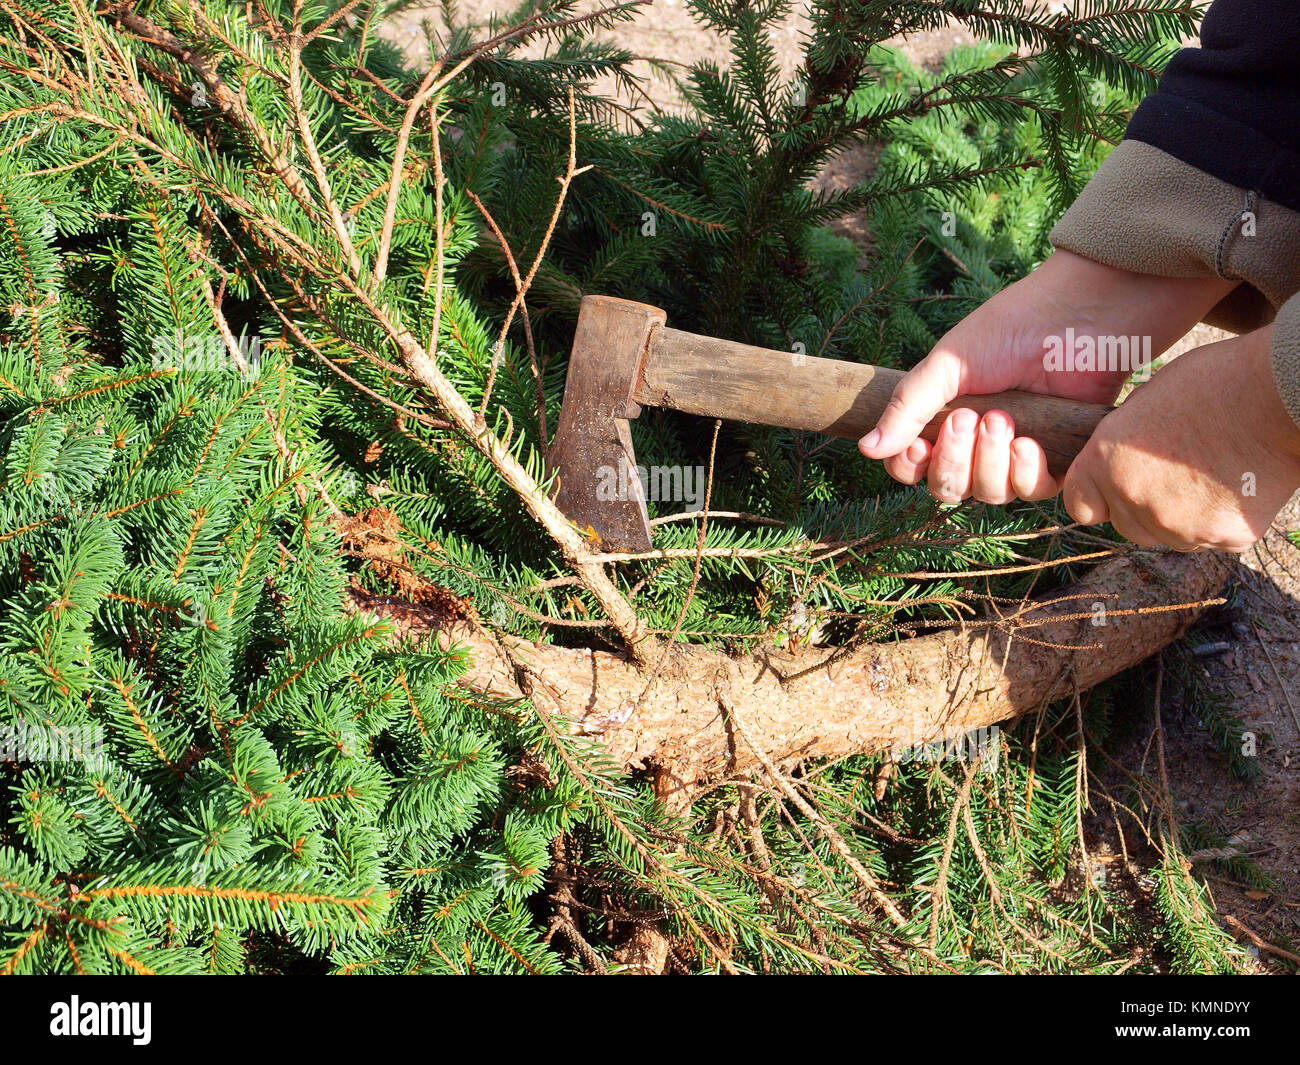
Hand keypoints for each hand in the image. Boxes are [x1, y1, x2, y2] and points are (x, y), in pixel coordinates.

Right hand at [859, 250, 1237, 503]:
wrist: (1084, 314)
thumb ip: (908, 407)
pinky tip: (1028, 442)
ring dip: (990, 463)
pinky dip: (1025, 473)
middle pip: (949, 488)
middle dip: (953, 461)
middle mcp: (979, 442)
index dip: (909, 466)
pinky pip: (1034, 492)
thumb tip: (866, 449)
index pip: (913, 465)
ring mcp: (1019, 452)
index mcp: (946, 417)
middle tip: (968, 419)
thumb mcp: (950, 364)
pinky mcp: (1061, 457)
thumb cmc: (1015, 327)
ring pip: (990, 494)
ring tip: (1003, 420)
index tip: (917, 447)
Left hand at [1062, 326, 1299, 551]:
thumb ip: (1124, 443)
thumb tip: (1120, 462)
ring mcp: (1177, 523)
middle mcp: (1133, 496)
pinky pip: (1214, 539)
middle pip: (1127, 527)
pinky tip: (1241, 484)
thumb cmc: (1217, 382)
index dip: (1099, 498)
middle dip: (1145, 509)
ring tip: (1214, 475)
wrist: (1281, 394)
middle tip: (1179, 475)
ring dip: (1184, 517)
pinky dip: (1224, 520)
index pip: (1081, 506)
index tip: (1117, 490)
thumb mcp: (1147, 402)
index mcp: (1106, 460)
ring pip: (1171, 536)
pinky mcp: (1222, 536)